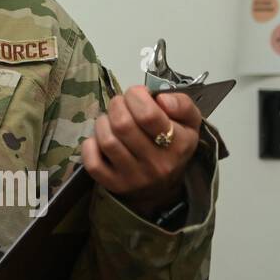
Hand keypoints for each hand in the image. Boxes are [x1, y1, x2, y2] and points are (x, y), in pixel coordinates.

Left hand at [81, 85, 201, 217]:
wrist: (163, 185)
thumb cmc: (173, 144)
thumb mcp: (189, 122)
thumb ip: (181, 104)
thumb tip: (161, 99)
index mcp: (178, 144)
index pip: (148, 115)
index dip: (135, 96)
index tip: (136, 94)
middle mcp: (157, 164)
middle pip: (122, 124)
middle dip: (116, 105)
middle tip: (120, 105)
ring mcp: (134, 177)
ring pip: (106, 140)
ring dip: (103, 123)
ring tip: (111, 121)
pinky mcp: (114, 184)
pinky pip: (92, 162)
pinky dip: (90, 145)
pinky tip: (100, 140)